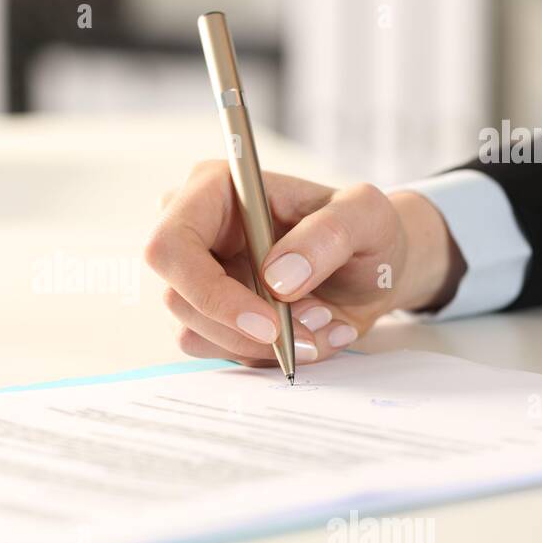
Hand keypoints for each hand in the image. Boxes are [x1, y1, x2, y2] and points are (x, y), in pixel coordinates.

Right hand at [144, 160, 464, 366]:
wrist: (370, 270)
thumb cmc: (364, 231)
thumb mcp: (368, 217)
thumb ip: (328, 234)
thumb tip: (276, 277)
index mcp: (214, 188)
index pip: (171, 244)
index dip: (209, 291)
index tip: (268, 323)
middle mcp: (193, 230)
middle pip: (178, 297)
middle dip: (245, 330)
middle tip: (312, 331)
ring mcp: (194, 276)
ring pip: (195, 332)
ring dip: (262, 345)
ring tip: (322, 323)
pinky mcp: (206, 314)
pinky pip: (216, 350)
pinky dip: (265, 354)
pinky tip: (307, 334)